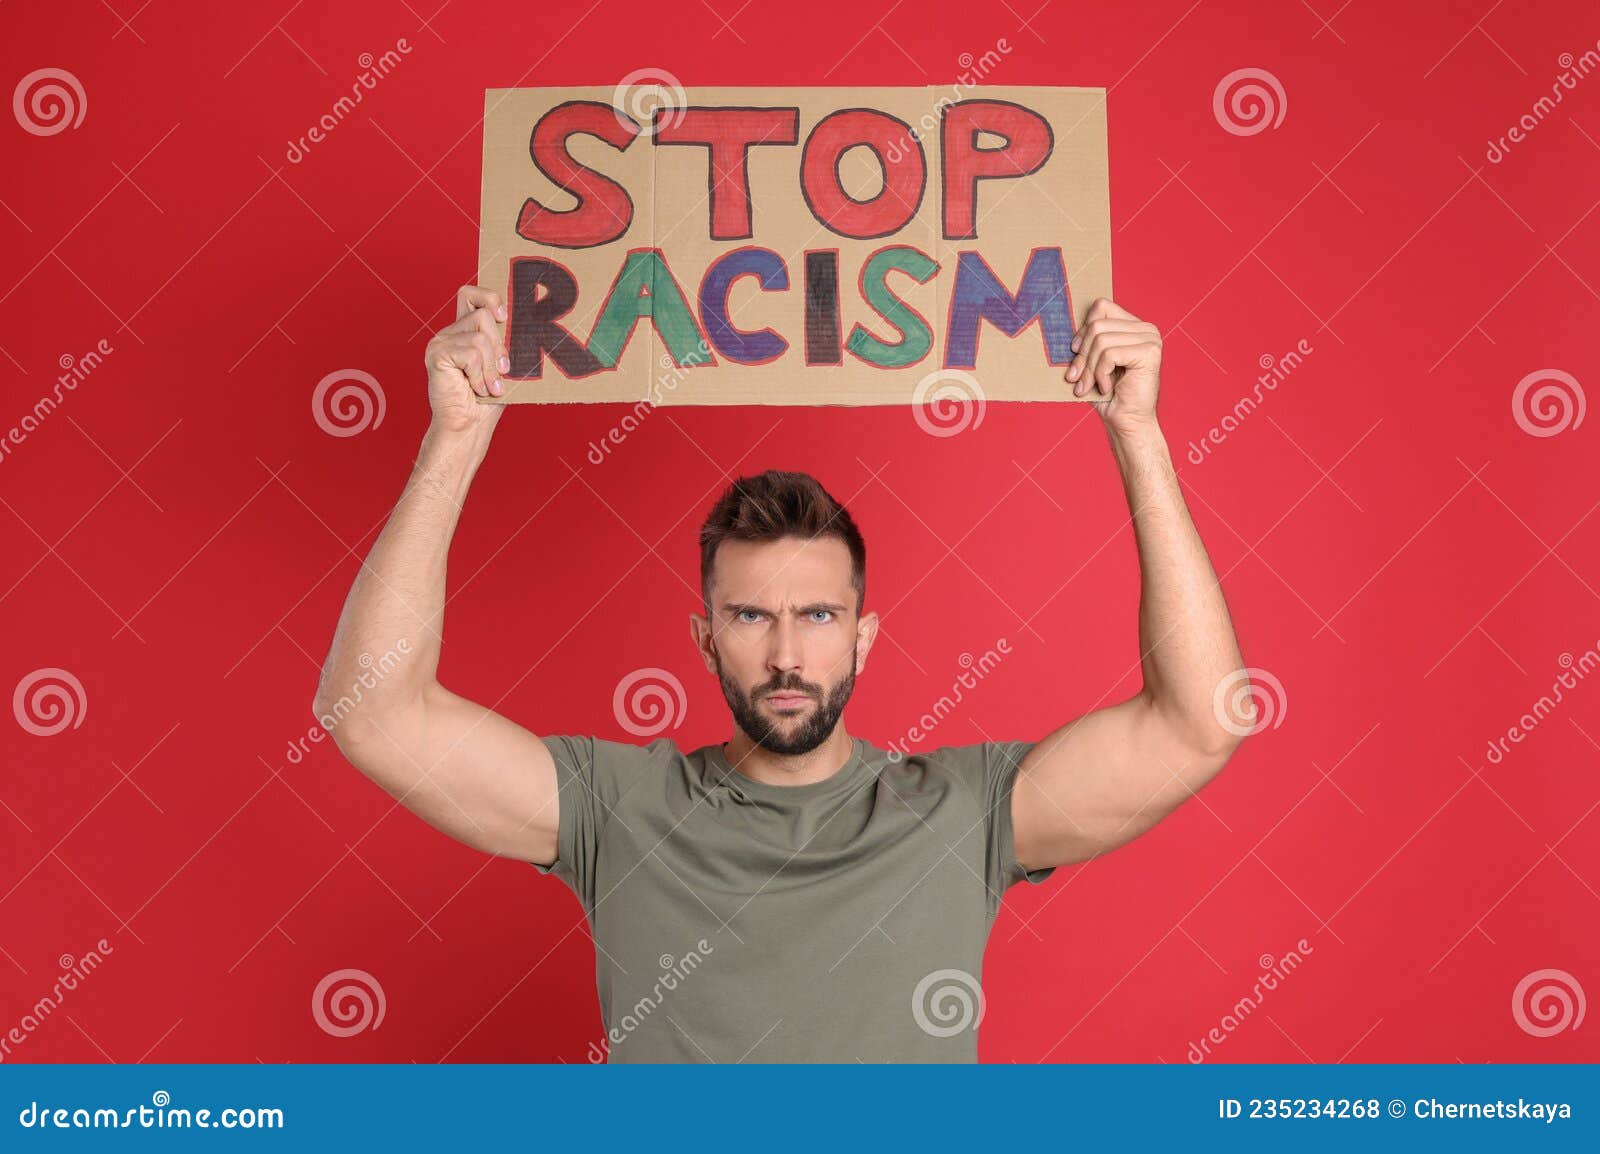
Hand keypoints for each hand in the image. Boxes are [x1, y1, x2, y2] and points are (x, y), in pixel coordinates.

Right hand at [424, 285, 509, 435]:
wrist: (468, 426)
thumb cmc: (487, 400)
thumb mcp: (502, 366)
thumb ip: (506, 344)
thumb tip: (529, 325)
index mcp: (464, 331)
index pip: (471, 294)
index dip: (488, 296)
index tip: (504, 317)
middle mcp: (450, 332)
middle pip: (482, 315)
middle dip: (499, 346)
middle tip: (502, 372)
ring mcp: (440, 342)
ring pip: (480, 337)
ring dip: (491, 367)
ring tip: (490, 387)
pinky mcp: (436, 354)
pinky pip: (470, 354)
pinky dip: (480, 375)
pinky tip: (477, 389)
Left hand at [1064, 298, 1161, 434]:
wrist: (1126, 423)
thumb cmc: (1108, 395)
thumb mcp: (1091, 361)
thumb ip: (1086, 340)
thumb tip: (1063, 326)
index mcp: (1134, 326)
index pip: (1101, 307)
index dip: (1082, 330)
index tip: (1075, 353)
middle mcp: (1146, 329)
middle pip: (1097, 325)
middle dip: (1082, 355)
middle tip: (1076, 378)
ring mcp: (1151, 339)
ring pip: (1101, 340)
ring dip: (1089, 368)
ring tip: (1089, 386)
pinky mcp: (1149, 353)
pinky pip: (1109, 354)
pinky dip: (1100, 374)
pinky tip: (1106, 388)